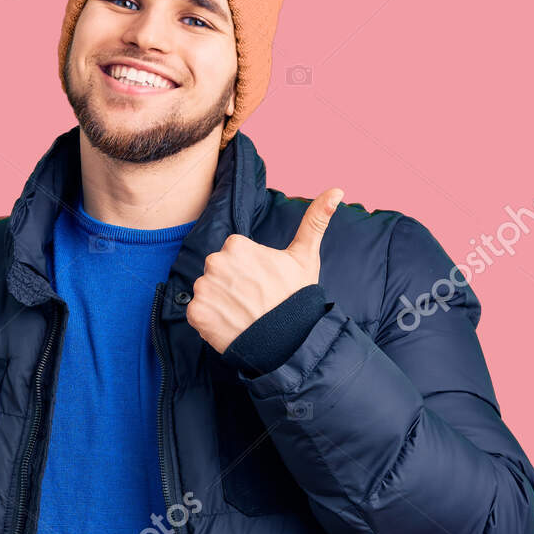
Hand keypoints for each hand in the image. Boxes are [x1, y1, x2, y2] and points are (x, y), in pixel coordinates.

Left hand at [185, 187, 341, 353]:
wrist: (289, 343)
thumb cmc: (297, 298)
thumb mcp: (305, 257)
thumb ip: (314, 220)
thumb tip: (337, 189)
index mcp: (236, 245)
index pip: (234, 254)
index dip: (249, 271)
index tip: (263, 285)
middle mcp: (215, 262)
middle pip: (218, 272)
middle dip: (232, 284)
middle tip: (254, 302)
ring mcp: (204, 289)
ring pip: (208, 292)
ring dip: (221, 303)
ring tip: (244, 315)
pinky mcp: (196, 314)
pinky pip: (198, 314)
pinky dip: (211, 321)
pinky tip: (232, 326)